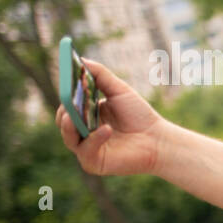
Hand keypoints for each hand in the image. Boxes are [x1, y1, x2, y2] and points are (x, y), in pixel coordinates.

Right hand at [56, 59, 165, 175]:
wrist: (159, 141)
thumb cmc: (140, 116)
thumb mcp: (119, 90)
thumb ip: (100, 75)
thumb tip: (81, 59)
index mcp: (85, 115)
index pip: (67, 104)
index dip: (65, 94)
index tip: (66, 80)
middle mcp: (82, 132)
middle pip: (63, 120)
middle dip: (65, 109)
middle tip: (69, 98)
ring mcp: (86, 148)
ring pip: (68, 136)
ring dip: (71, 125)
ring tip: (75, 115)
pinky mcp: (93, 163)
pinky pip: (86, 150)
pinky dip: (94, 139)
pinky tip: (106, 129)